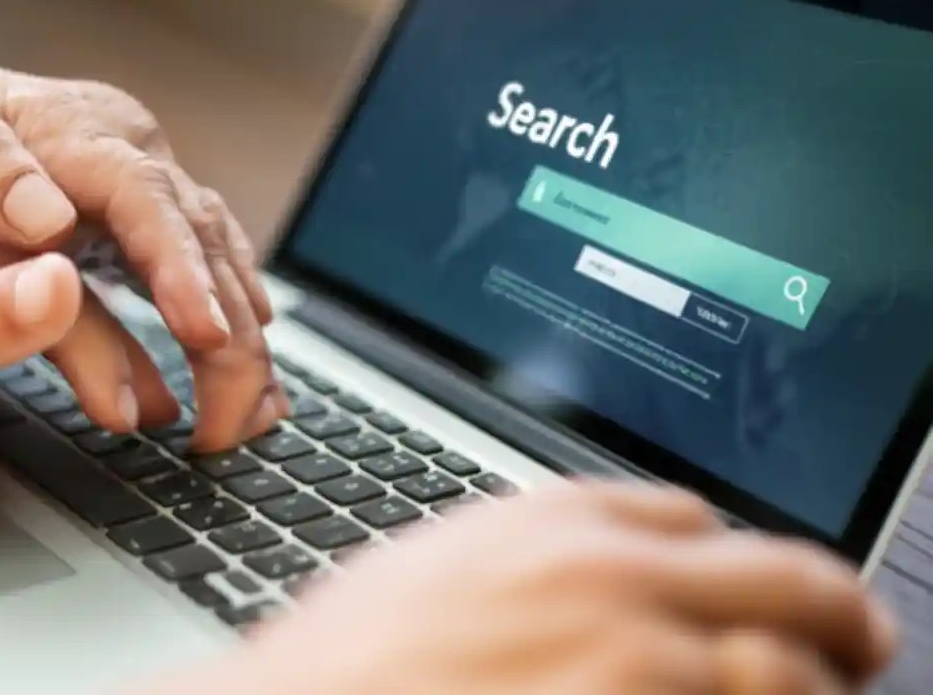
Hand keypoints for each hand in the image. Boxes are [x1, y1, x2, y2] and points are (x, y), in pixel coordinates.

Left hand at [0, 47, 283, 449]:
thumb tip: (52, 216)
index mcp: (65, 124)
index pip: (149, 198)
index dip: (185, 271)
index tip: (207, 337)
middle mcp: (105, 157)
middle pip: (199, 241)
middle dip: (231, 333)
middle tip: (234, 420)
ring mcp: (107, 202)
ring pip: (205, 268)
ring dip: (236, 346)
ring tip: (252, 417)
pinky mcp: (98, 241)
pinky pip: (177, 288)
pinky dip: (209, 338)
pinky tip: (225, 382)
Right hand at [175, 486, 897, 694]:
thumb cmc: (338, 666)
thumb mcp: (432, 571)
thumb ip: (528, 561)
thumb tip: (603, 579)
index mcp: (550, 520)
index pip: (691, 519)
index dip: (730, 559)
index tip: (750, 591)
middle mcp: (606, 574)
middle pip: (778, 576)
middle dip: (834, 612)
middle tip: (859, 642)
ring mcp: (631, 659)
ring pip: (790, 667)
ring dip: (815, 687)